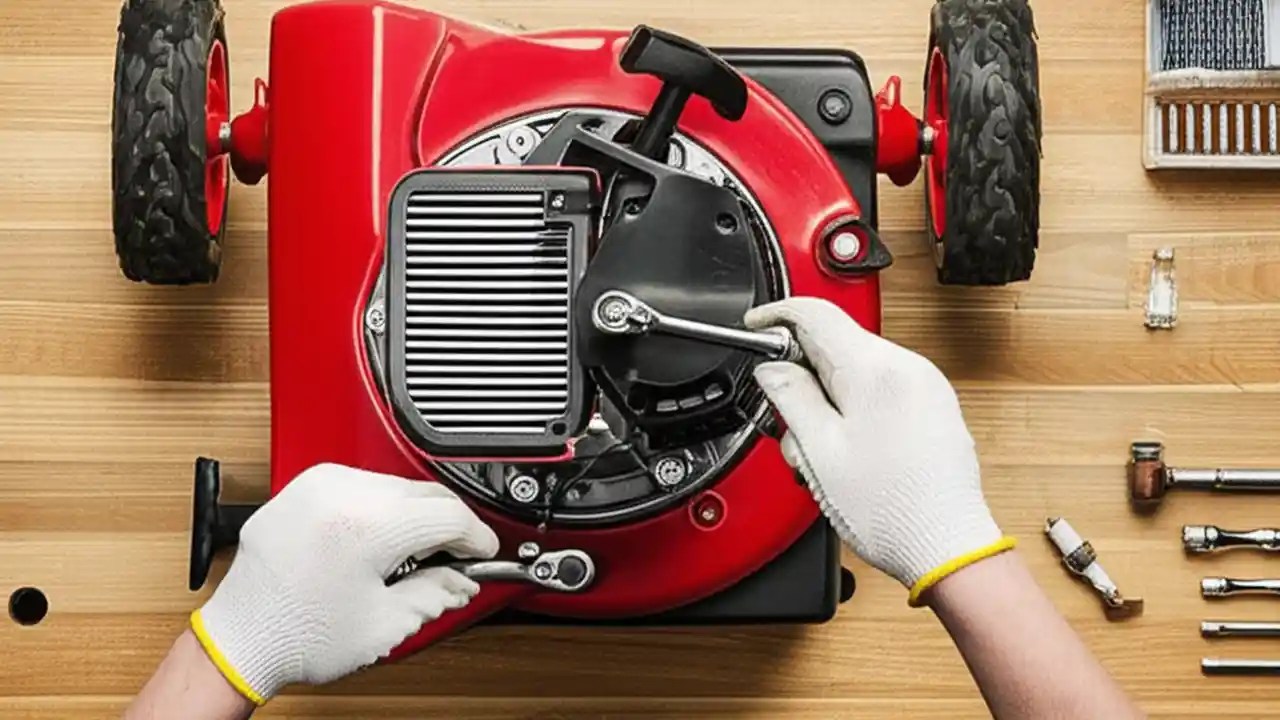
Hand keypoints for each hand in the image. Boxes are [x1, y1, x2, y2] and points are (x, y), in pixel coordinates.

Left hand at [191, 464, 498, 704]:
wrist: (241, 638)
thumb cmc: (297, 636)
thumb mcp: (385, 624)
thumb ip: (437, 593)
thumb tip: (462, 578)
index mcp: (368, 524)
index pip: (448, 515)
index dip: (477, 537)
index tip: (482, 551)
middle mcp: (342, 492)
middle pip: (425, 492)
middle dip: (446, 525)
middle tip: (452, 559)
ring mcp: (319, 484)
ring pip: (395, 484)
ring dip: (412, 514)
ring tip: (405, 557)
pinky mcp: (304, 486)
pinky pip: (361, 484)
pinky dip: (379, 508)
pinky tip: (376, 541)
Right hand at [746, 297, 1012, 604]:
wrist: (946, 546)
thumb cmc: (889, 509)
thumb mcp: (819, 451)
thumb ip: (790, 397)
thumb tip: (772, 367)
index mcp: (875, 370)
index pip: (816, 313)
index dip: (776, 315)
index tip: (756, 325)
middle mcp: (908, 367)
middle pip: (836, 344)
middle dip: (802, 376)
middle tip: (785, 421)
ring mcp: (926, 386)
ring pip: (857, 371)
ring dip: (827, 400)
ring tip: (820, 454)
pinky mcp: (934, 407)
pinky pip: (882, 390)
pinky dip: (855, 410)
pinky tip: (849, 452)